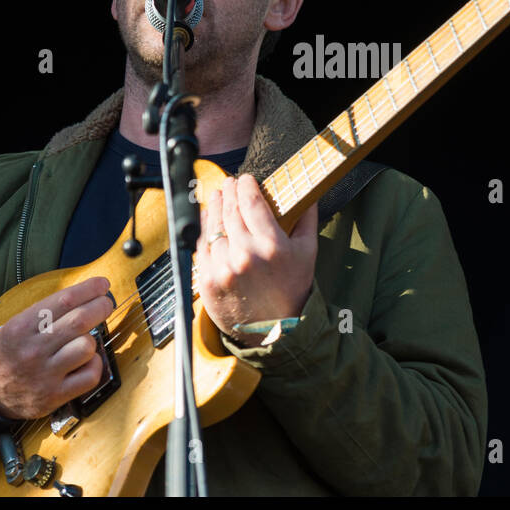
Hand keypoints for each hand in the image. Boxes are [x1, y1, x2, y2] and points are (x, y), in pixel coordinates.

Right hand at [0, 276, 114, 419]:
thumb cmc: (9, 353)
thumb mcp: (16, 325)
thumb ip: (46, 312)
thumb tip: (84, 295)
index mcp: (22, 327)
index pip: (64, 300)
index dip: (89, 289)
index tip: (102, 284)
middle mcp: (34, 349)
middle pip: (80, 320)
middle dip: (100, 307)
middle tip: (105, 304)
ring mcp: (45, 374)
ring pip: (87, 346)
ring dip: (92, 339)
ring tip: (85, 339)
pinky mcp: (55, 395)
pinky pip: (90, 375)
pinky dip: (94, 364)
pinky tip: (86, 361)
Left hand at [195, 174, 317, 347]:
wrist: (274, 330)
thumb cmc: (292, 289)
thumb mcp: (308, 253)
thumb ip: (307, 219)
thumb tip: (308, 194)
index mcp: (272, 246)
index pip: (251, 202)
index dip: (245, 185)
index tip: (245, 179)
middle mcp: (245, 255)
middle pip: (230, 210)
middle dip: (229, 191)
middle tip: (230, 183)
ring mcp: (223, 268)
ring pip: (213, 226)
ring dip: (215, 207)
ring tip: (219, 197)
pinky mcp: (207, 280)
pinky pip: (201, 246)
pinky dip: (203, 229)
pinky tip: (208, 220)